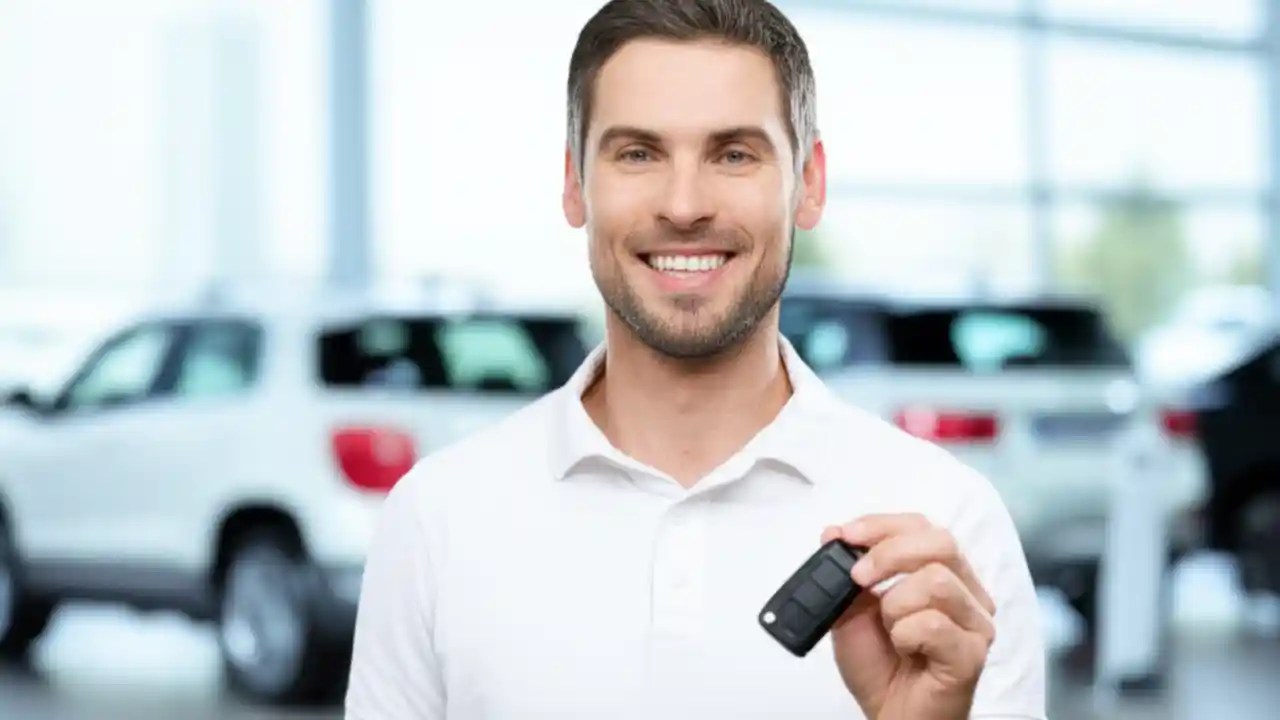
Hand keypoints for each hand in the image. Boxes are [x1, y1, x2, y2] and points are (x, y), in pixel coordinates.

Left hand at [820, 514, 995, 719]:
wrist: (890, 716)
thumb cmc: (880, 666)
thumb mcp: (850, 612)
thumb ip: (845, 573)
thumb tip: (832, 532)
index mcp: (943, 573)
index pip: (923, 527)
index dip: (882, 525)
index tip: (846, 535)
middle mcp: (967, 593)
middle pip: (940, 542)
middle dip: (888, 554)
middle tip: (859, 579)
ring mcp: (976, 623)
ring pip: (936, 581)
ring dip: (895, 605)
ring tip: (890, 630)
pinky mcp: (973, 654)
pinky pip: (934, 624)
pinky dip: (905, 634)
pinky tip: (904, 650)